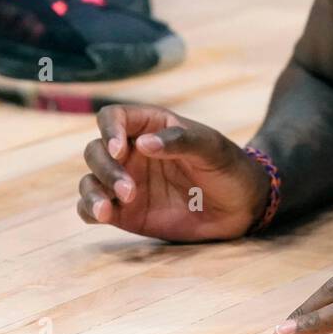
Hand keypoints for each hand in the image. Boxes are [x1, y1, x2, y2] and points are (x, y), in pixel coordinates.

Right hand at [77, 104, 269, 241]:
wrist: (242, 207)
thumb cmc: (229, 168)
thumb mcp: (212, 150)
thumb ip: (180, 142)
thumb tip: (141, 144)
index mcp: (151, 126)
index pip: (114, 117)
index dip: (109, 130)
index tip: (119, 150)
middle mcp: (132, 152)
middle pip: (96, 150)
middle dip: (105, 168)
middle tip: (129, 190)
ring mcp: (127, 182)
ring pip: (90, 179)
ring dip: (93, 192)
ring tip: (108, 210)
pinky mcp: (125, 211)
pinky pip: (93, 208)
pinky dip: (90, 210)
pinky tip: (103, 216)